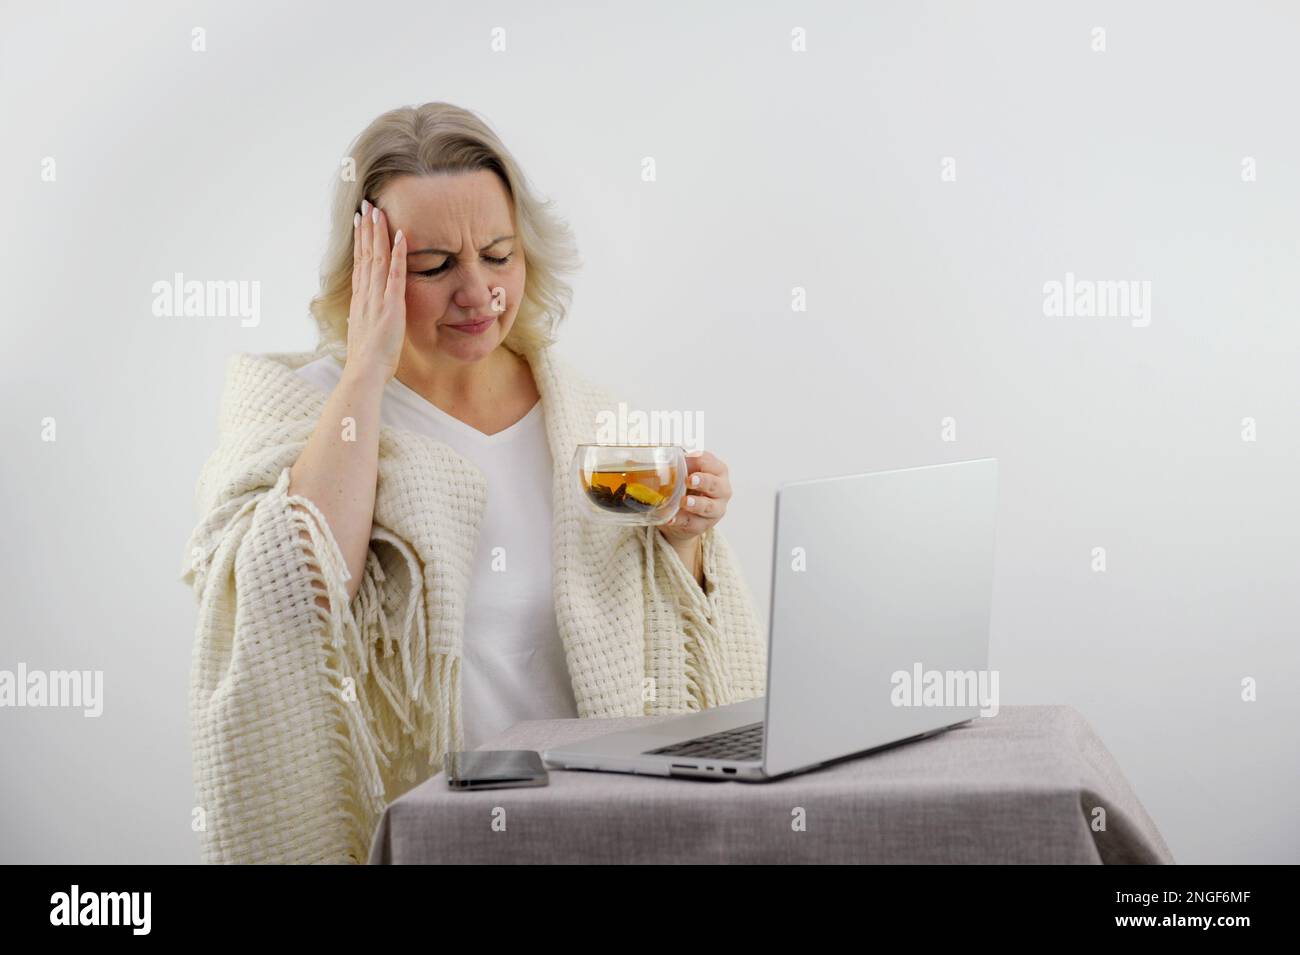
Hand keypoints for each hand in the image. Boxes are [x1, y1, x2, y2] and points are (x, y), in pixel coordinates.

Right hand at [344, 198, 406, 383]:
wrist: (364, 372)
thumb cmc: (368, 360)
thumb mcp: (366, 334)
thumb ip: (366, 320)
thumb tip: (362, 318)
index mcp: (361, 299)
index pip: (361, 263)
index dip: (361, 241)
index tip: (360, 222)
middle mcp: (366, 294)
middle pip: (366, 254)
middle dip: (367, 228)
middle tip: (367, 205)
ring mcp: (377, 298)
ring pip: (377, 258)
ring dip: (378, 233)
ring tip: (378, 211)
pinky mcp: (391, 305)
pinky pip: (395, 274)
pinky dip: (398, 254)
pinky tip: (400, 236)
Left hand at [657, 449, 730, 547]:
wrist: (686, 515)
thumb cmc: (689, 487)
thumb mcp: (687, 472)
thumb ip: (679, 463)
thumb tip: (656, 456)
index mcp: (718, 471)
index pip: (711, 463)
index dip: (699, 460)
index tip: (686, 459)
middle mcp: (721, 490)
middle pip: (716, 485)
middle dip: (704, 481)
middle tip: (690, 480)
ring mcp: (714, 509)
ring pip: (708, 507)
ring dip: (696, 504)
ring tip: (684, 502)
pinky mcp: (702, 525)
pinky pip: (692, 523)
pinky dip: (680, 520)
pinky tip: (671, 519)